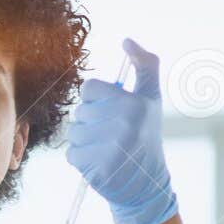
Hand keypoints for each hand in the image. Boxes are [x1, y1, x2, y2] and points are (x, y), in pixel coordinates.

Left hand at [66, 37, 176, 223]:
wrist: (145, 182)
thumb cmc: (145, 135)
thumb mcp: (151, 98)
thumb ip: (145, 65)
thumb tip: (127, 40)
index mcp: (133, 102)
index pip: (89, 88)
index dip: (96, 100)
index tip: (111, 111)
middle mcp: (123, 123)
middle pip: (80, 111)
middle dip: (90, 122)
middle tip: (111, 134)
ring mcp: (110, 147)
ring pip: (74, 132)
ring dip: (84, 141)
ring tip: (105, 148)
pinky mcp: (97, 167)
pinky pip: (71, 153)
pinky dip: (81, 158)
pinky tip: (99, 161)